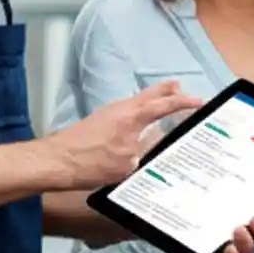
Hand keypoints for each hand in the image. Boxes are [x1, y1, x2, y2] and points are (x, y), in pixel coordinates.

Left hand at [46, 81, 202, 189]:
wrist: (55, 162)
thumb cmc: (89, 164)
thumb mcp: (125, 165)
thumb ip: (141, 153)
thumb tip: (149, 148)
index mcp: (133, 117)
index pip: (164, 106)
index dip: (183, 103)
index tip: (198, 101)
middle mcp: (122, 110)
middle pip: (150, 95)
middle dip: (166, 91)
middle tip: (180, 87)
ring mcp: (109, 113)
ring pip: (137, 102)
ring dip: (152, 101)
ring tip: (162, 103)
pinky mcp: (99, 121)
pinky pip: (126, 110)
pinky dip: (138, 111)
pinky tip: (138, 123)